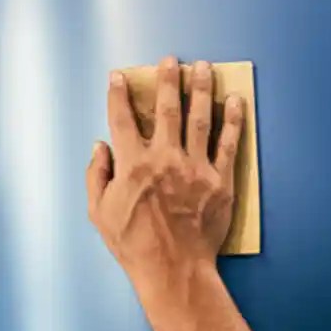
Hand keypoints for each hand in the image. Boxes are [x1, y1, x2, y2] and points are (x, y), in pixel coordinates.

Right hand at [85, 57, 244, 295]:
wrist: (174, 270)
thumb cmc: (133, 244)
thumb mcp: (99, 213)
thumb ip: (96, 176)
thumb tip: (100, 147)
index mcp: (132, 165)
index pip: (121, 119)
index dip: (118, 94)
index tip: (119, 76)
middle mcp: (164, 159)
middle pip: (166, 109)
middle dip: (167, 80)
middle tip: (171, 60)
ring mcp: (195, 169)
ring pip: (199, 119)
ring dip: (201, 89)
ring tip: (203, 67)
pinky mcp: (220, 181)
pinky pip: (228, 144)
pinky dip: (233, 120)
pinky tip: (235, 101)